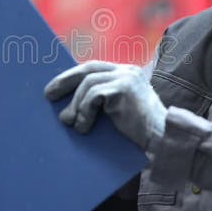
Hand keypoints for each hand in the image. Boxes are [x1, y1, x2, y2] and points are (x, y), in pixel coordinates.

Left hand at [44, 61, 166, 149]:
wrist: (162, 142)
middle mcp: (127, 71)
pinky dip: (84, 111)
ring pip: (88, 84)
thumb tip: (67, 107)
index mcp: (126, 74)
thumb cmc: (138, 133)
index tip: (54, 87)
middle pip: (88, 69)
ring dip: (75, 105)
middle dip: (65, 81)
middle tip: (48, 95)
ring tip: (69, 122)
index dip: (71, 76)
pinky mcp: (124, 88)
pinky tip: (83, 126)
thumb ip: (100, 103)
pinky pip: (94, 95)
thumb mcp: (116, 113)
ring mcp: (127, 78)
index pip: (93, 68)